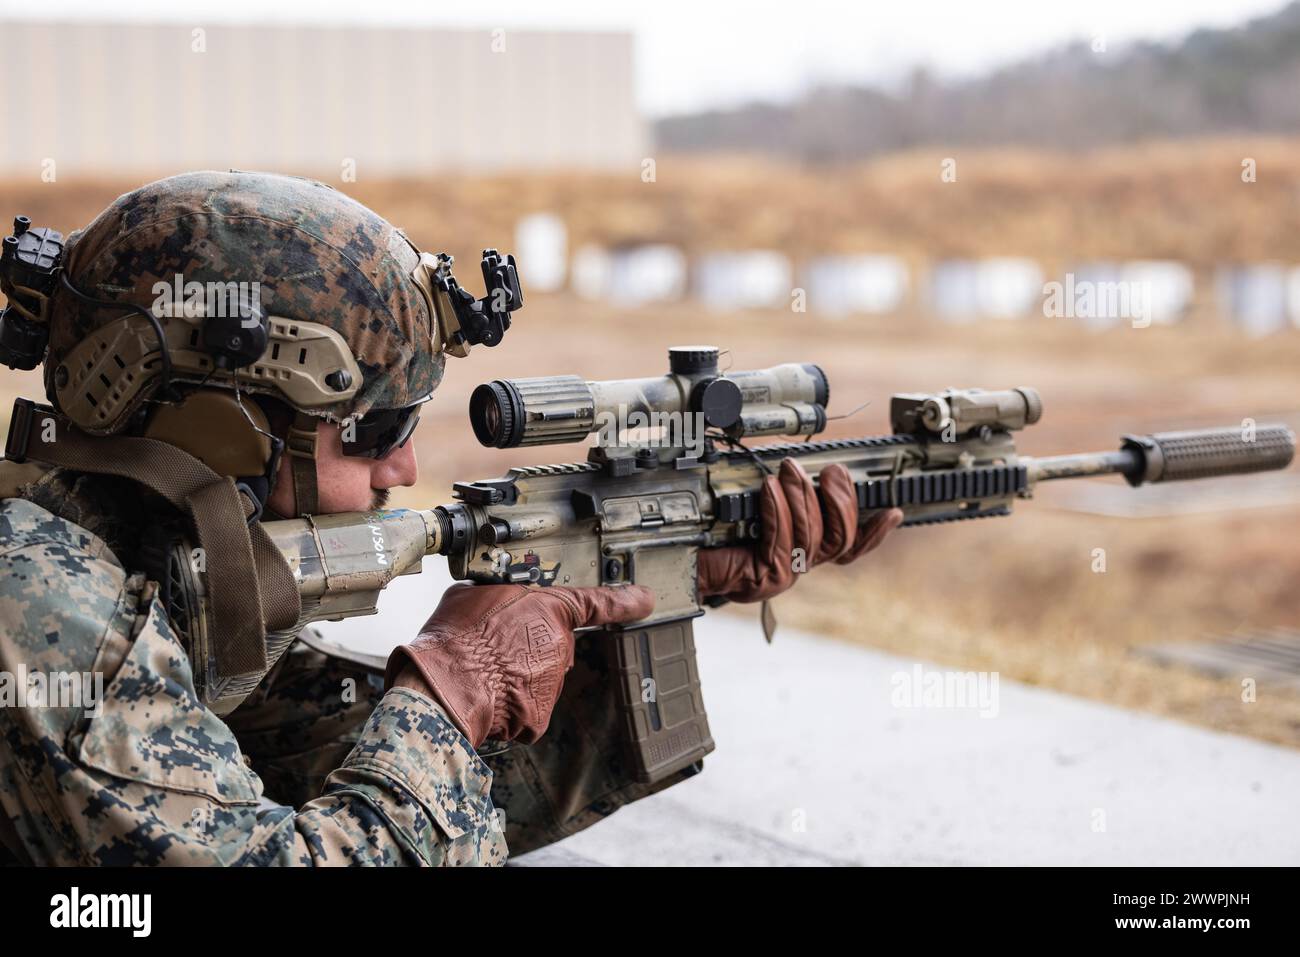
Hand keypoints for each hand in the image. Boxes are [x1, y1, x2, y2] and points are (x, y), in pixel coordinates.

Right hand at [386, 583, 654, 747]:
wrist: (446, 686)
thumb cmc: (455, 638)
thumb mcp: (471, 595)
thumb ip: (496, 597)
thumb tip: (489, 603)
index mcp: (548, 608)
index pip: (596, 602)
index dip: (624, 601)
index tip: (645, 599)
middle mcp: (558, 644)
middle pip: (550, 646)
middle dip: (525, 650)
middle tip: (490, 651)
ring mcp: (552, 682)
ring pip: (536, 679)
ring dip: (513, 678)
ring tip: (479, 674)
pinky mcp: (540, 716)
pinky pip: (525, 710)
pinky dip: (508, 708)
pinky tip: (486, 699)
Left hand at [697, 459, 902, 602]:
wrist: (672, 553)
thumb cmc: (708, 524)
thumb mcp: (754, 499)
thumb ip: (783, 491)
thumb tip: (802, 464)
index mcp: (801, 549)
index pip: (849, 548)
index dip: (875, 532)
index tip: (894, 511)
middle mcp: (796, 565)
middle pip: (841, 541)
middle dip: (840, 501)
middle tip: (828, 470)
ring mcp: (781, 575)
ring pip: (813, 538)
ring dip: (803, 498)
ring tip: (789, 471)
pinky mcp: (762, 578)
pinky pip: (782, 541)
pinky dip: (779, 510)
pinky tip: (770, 490)